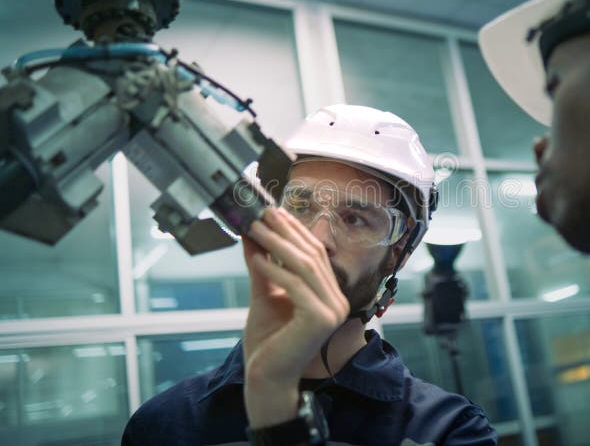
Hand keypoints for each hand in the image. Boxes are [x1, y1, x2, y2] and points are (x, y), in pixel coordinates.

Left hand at [241, 207, 348, 427]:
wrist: (266, 378)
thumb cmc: (268, 341)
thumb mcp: (265, 294)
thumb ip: (262, 266)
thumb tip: (252, 235)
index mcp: (330, 295)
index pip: (315, 254)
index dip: (295, 230)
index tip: (273, 212)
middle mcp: (338, 301)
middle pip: (312, 255)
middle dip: (285, 232)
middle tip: (262, 213)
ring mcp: (333, 311)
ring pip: (304, 267)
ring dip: (277, 245)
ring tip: (255, 230)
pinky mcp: (321, 320)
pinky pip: (296, 286)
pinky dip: (274, 270)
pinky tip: (256, 260)